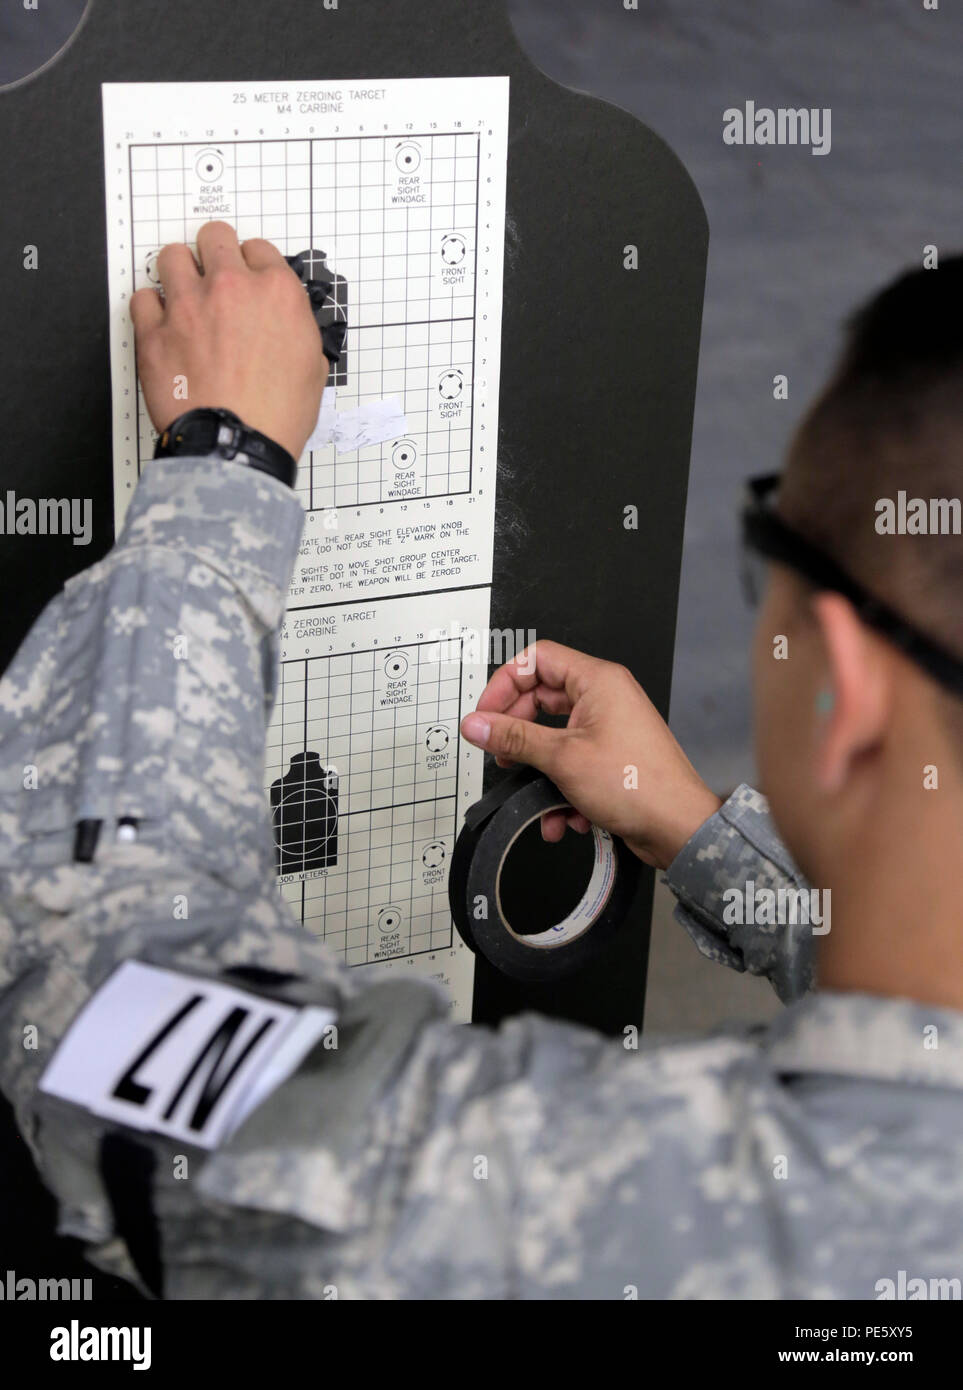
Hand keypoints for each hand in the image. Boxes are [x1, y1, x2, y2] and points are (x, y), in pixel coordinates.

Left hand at [129, 221, 326, 461]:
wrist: (237, 446)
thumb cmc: (276, 416)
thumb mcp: (312, 367)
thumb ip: (297, 330)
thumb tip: (288, 325)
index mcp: (277, 293)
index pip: (259, 248)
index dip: (253, 265)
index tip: (248, 279)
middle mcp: (231, 289)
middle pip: (214, 236)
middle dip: (215, 253)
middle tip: (215, 276)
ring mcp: (188, 307)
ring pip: (172, 256)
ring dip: (179, 271)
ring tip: (184, 295)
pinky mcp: (154, 332)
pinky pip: (142, 297)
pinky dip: (150, 308)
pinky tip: (162, 323)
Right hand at [459, 641, 721, 869]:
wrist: (678, 827)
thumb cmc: (640, 785)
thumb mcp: (562, 757)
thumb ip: (514, 738)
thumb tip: (477, 723)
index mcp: (598, 680)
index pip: (536, 660)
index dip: (505, 684)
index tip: (487, 715)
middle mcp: (605, 698)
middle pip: (541, 699)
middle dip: (518, 733)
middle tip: (500, 754)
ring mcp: (608, 727)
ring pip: (554, 738)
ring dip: (540, 772)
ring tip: (535, 794)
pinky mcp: (610, 757)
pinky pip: (571, 763)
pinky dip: (561, 789)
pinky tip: (563, 815)